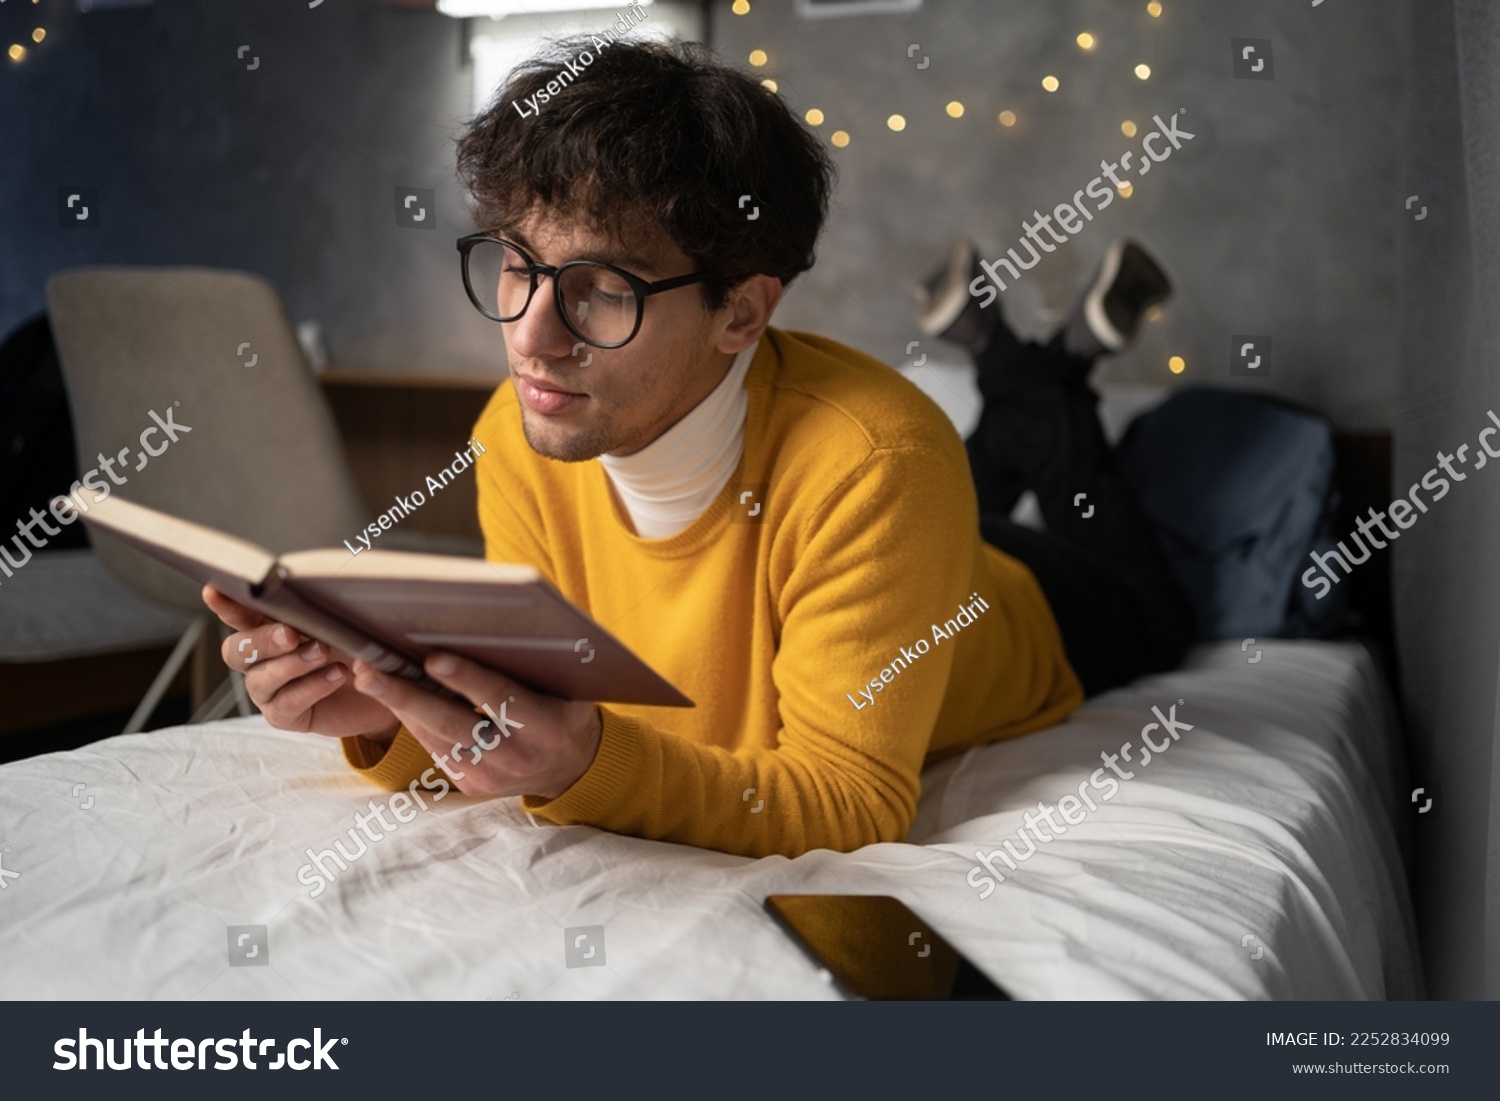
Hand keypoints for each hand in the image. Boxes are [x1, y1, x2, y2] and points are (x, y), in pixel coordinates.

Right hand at [203, 584, 400, 743]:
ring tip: (323, 652)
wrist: (383, 687)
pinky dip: (312, 687)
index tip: (215, 590)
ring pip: (260, 679)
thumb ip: (324, 601)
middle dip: (261, 640)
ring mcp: (269, 690)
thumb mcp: (344, 618)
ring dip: (290, 664)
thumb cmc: (358, 645)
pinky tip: (336, 674)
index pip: (239, 615)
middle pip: (236, 651)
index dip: (225, 604)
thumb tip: (319, 573)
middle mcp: (259, 660)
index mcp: (267, 627)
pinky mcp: (285, 715)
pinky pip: (287, 703)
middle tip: (291, 634)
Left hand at [350, 651, 601, 800]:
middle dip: (408, 696)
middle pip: (453, 724)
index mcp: (545, 727)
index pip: (501, 698)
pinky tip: (392, 696)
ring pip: (436, 738)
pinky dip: (413, 721)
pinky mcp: (471, 785)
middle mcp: (517, 755)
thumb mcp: (568, 686)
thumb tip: (499, 621)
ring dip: (399, 706)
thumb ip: (540, 662)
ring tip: (368, 677)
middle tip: (370, 673)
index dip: (467, 678)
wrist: (570, 768)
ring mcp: (491, 776)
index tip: (433, 659)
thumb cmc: (564, 708)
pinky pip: (435, 749)